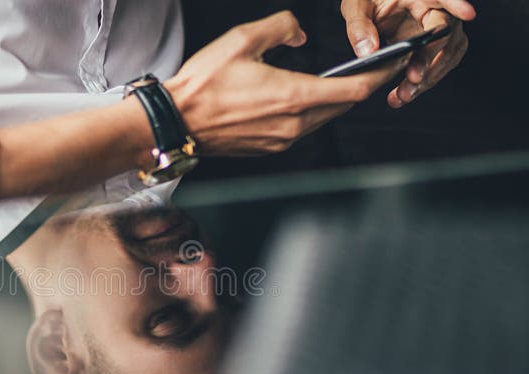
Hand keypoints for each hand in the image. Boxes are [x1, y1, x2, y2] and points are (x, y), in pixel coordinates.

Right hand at [165, 11, 404, 155]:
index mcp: (294, 96)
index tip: (395, 64)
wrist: (176, 122)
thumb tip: (298, 34)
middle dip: (361, 88)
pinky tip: (298, 99)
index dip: (381, 77)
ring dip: (334, 103)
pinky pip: (300, 130)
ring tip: (337, 83)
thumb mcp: (242, 39)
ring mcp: (281, 140)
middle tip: (372, 70)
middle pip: (343, 108)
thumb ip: (281, 27)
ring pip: (323, 120)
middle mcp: (293, 124)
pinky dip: (310, 114)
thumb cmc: (204, 84)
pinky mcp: (268, 149)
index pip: (356, 91)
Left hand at [341, 0, 475, 107]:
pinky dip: (423, 83)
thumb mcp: (357, 6)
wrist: (367, 10)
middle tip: (413, 79)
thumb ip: (359, 26)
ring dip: (429, 78)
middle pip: (447, 34)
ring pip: (447, 54)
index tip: (467, 13)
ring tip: (404, 95)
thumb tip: (368, 51)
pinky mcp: (432, 48)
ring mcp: (437, 30)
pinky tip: (404, 94)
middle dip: (431, 60)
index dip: (457, 4)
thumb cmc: (367, 0)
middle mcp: (435, 10)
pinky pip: (437, 66)